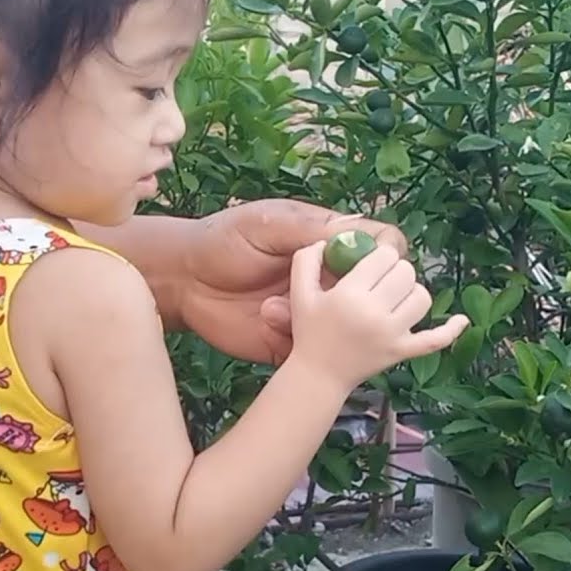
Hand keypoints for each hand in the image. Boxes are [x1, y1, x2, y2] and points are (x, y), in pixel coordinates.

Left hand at [179, 199, 408, 364]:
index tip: (373, 263)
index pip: (380, 247)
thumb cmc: (223, 241)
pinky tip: (267, 317)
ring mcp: (314, 312)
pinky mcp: (295, 340)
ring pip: (348, 322)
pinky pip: (315, 346)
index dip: (387, 255)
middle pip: (374, 289)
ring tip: (274, 304)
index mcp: (328, 243)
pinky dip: (296, 333)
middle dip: (357, 293)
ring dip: (318, 314)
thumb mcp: (266, 224)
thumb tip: (362, 232)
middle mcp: (329, 279)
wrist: (183, 280)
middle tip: (326, 288)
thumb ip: (310, 229)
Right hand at [286, 241, 468, 390]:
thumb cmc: (310, 332)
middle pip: (405, 273)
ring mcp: (393, 334)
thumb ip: (306, 260)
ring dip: (412, 292)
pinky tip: (462, 320)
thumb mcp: (300, 293)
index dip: (380, 256)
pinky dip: (451, 330)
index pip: (384, 258)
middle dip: (396, 271)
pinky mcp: (403, 352)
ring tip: (397, 297)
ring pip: (421, 298)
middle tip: (381, 281)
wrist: (319, 376)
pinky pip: (435, 340)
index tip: (371, 266)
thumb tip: (325, 241)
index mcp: (350, 294)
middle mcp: (375, 313)